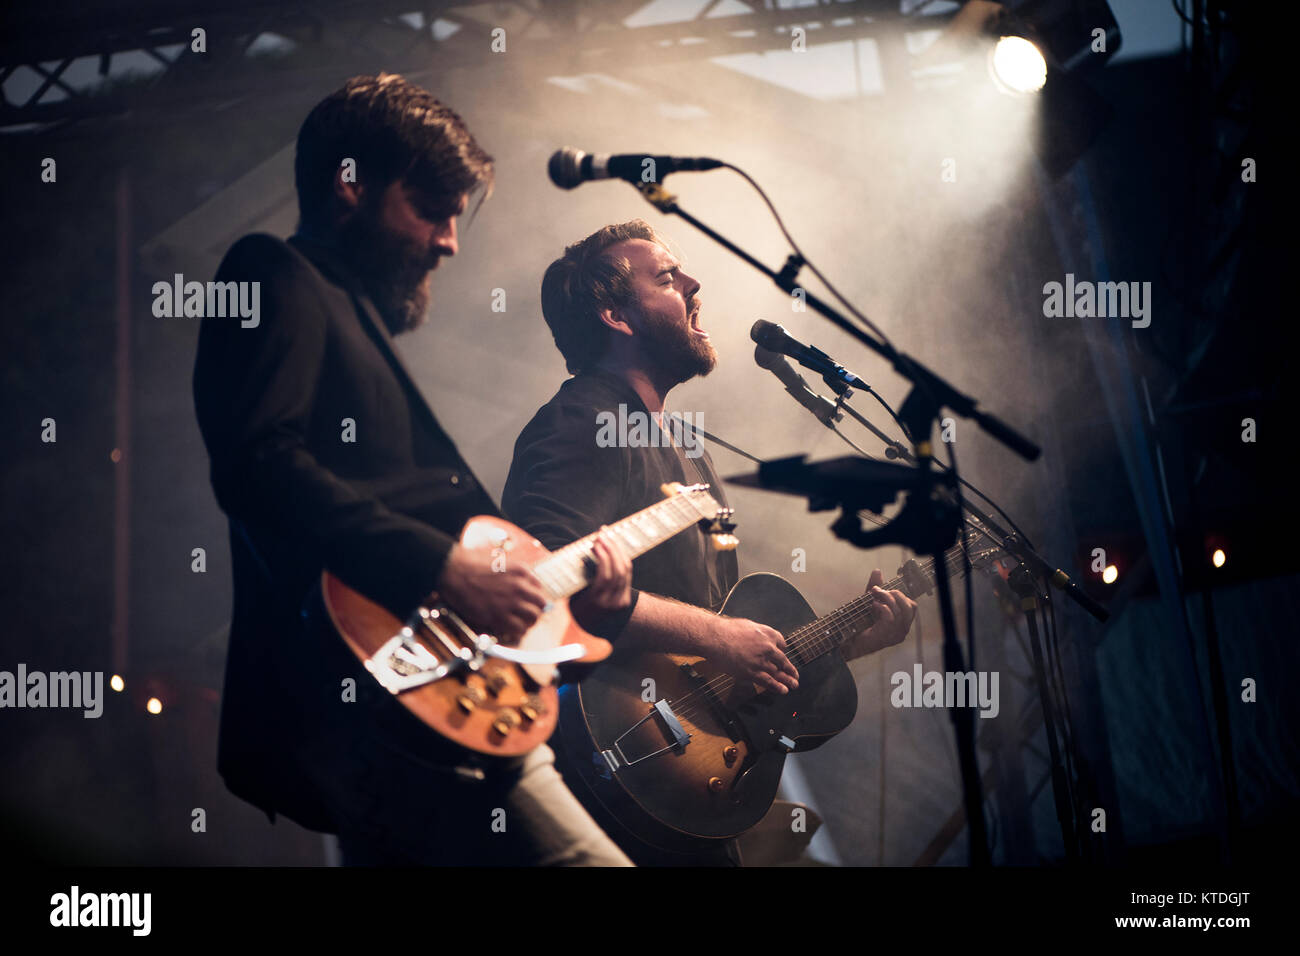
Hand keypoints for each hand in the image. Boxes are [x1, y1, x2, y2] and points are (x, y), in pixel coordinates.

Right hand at [434, 543, 548, 643]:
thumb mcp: (499, 561)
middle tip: (527, 615)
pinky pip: (518, 629)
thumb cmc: (471, 565)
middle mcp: (520, 587)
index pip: (540, 588)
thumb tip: (522, 586)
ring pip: (533, 618)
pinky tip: (510, 630)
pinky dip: (517, 632)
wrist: (454, 572)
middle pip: (541, 605)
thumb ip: (513, 574)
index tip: (529, 602)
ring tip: (520, 624)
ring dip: (528, 622)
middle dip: (536, 611)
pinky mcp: (499, 616)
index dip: (535, 598)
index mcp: (521, 571)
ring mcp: (511, 602)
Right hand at [568, 530, 632, 626]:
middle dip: (611, 549)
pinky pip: (627, 574)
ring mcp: (621, 601)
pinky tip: (615, 549)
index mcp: (596, 602)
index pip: (605, 576)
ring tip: (608, 537)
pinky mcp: (626, 599)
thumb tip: (580, 558)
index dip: (603, 557)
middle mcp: (611, 602)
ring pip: (625, 571)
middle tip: (602, 534)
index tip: (595, 543)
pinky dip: (621, 559)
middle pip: (618, 570)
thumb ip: (578, 582)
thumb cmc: (576, 612)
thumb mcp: (572, 599)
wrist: (592, 633)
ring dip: (617, 550)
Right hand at [714, 616, 798, 694]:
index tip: (782, 657)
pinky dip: (777, 687)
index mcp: (767, 633)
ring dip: (788, 680)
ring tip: (793, 685)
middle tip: (795, 675)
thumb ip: (756, 633)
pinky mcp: (752, 672)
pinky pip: (769, 682)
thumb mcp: (747, 625)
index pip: (782, 644)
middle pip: (783, 660)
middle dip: (790, 669)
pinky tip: (783, 690)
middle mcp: (768, 647)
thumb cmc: (725, 630)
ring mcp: (761, 661)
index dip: (782, 651)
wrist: (714, 637)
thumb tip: (757, 638)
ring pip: (778, 673)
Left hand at [842, 568, 915, 659]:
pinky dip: (882, 607)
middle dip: (895, 594)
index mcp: (902, 623)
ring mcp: (895, 635)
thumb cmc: (860, 624)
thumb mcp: (869, 602)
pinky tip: (873, 606)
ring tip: (874, 596)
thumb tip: (877, 571)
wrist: (848, 641)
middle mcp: (902, 630)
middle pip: (910, 606)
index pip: (912, 606)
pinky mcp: (885, 636)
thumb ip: (876, 588)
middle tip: (879, 590)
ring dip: (886, 598)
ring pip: (899, 610)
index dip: (901, 595)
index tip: (886, 590)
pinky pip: (890, 617)